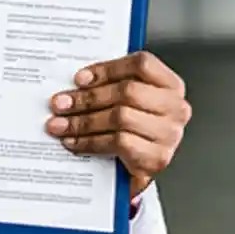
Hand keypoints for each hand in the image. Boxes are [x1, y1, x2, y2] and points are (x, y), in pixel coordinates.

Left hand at [45, 51, 190, 199]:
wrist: (133, 169)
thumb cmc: (128, 128)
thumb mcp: (120, 101)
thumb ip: (107, 85)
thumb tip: (74, 82)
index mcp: (169, 85)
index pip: (142, 64)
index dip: (108, 69)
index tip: (79, 79)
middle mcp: (175, 108)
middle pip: (128, 92)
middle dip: (87, 98)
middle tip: (59, 104)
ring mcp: (169, 134)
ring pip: (121, 118)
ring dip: (83, 122)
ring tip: (59, 125)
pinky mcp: (157, 158)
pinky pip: (119, 143)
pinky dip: (91, 142)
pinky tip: (74, 142)